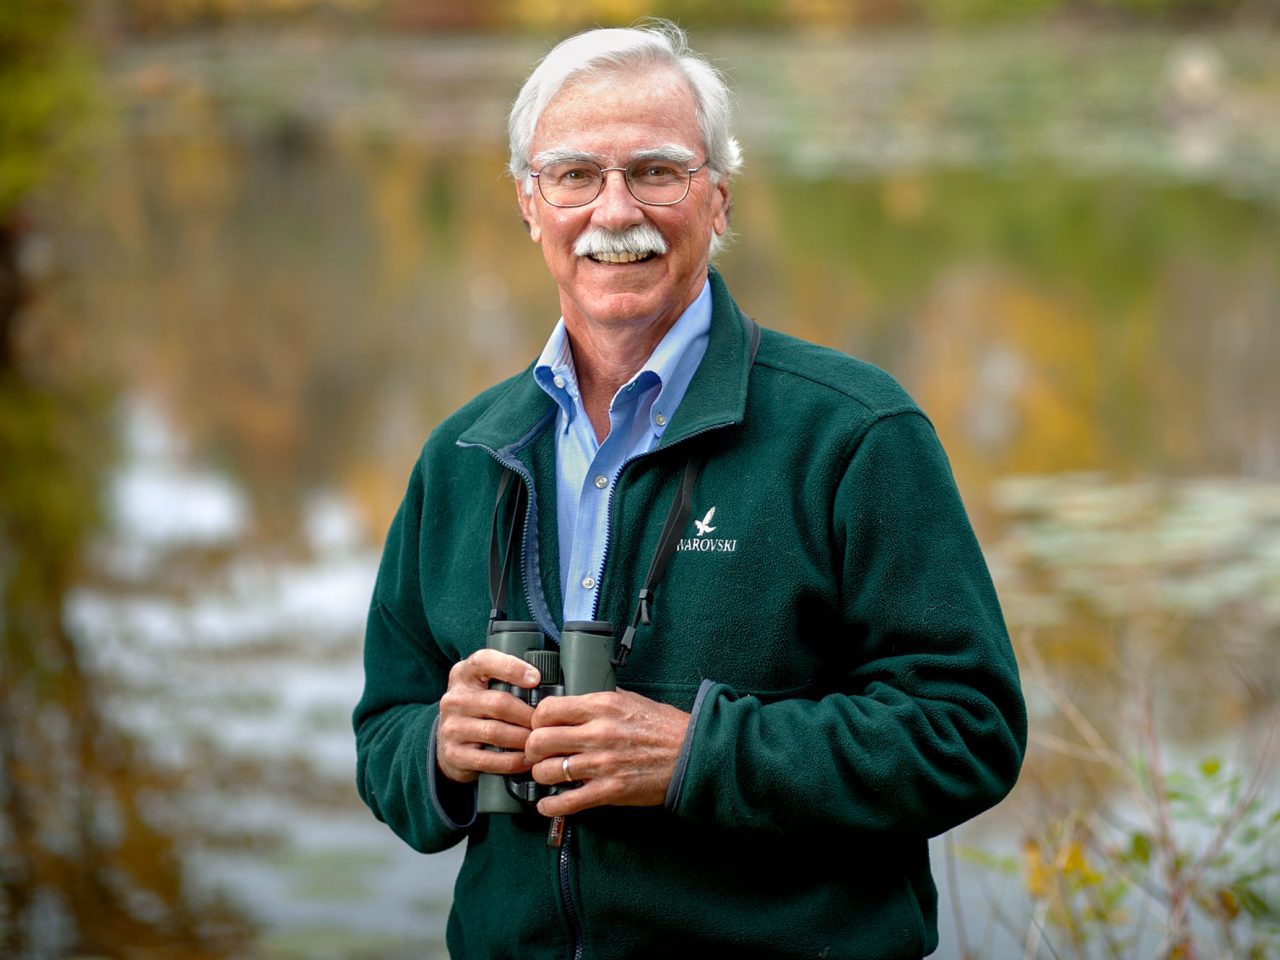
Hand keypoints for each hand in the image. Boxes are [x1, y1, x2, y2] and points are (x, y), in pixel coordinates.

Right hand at [436, 649, 540, 783]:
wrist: (450, 743)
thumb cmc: (480, 709)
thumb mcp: (485, 686)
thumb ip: (508, 680)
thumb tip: (550, 685)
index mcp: (464, 674)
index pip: (484, 661)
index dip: (511, 668)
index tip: (536, 678)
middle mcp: (453, 698)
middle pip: (498, 703)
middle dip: (528, 715)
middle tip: (546, 723)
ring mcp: (451, 727)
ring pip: (495, 732)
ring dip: (523, 740)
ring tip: (540, 742)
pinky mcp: (453, 753)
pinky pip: (488, 759)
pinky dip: (513, 761)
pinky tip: (527, 760)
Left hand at [524, 689, 689, 816]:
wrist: (692, 753)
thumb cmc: (664, 727)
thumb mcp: (630, 700)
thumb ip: (600, 702)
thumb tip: (575, 704)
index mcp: (601, 706)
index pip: (548, 709)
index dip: (536, 720)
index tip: (538, 727)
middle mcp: (597, 733)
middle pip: (539, 741)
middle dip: (532, 749)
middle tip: (536, 753)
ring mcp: (602, 763)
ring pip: (548, 772)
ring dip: (541, 777)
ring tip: (546, 776)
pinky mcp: (610, 790)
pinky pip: (568, 802)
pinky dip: (551, 806)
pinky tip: (548, 805)